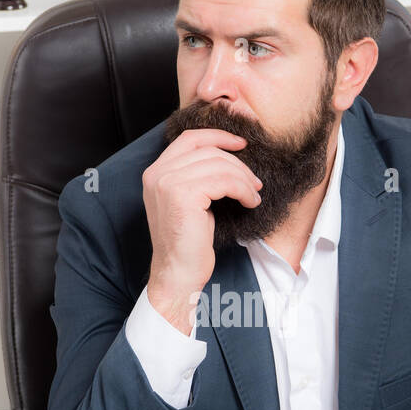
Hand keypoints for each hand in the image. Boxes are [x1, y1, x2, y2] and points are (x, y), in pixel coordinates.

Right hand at [142, 128, 261, 333]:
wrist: (178, 273)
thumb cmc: (189, 243)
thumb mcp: (190, 202)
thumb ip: (196, 177)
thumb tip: (228, 156)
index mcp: (155, 173)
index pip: (189, 139)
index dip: (217, 136)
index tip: (241, 143)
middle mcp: (157, 174)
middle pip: (207, 150)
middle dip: (238, 163)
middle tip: (255, 183)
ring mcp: (167, 183)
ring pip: (218, 165)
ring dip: (243, 179)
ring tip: (253, 195)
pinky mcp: (182, 195)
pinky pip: (223, 181)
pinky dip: (242, 190)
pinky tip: (249, 203)